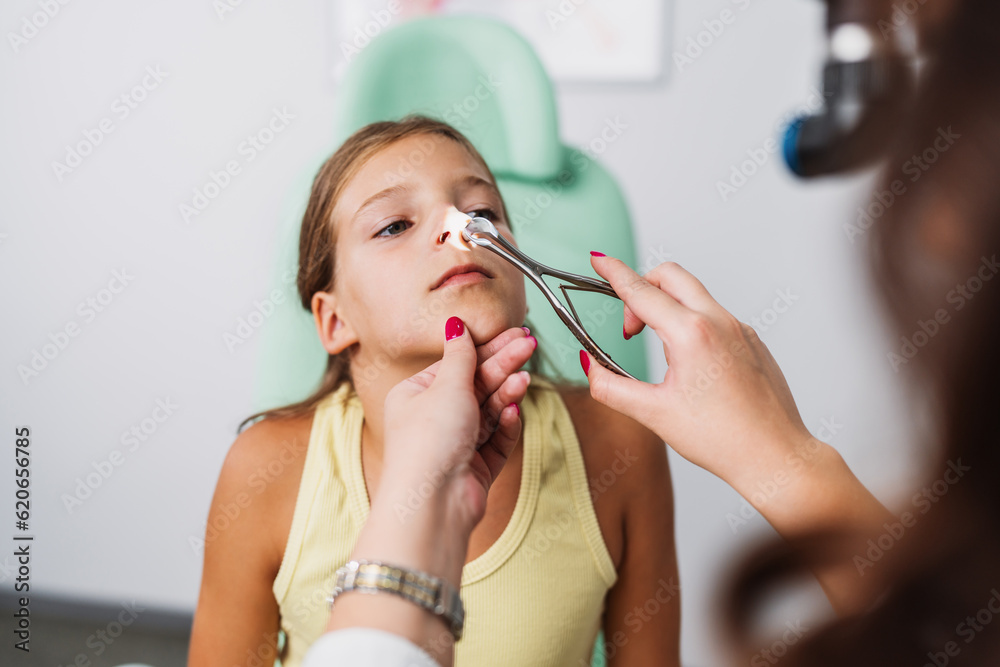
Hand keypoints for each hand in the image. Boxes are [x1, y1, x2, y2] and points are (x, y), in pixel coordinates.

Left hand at [382, 319, 534, 529]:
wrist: (433, 502)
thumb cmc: (428, 442)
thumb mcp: (446, 386)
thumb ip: (460, 355)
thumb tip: (455, 323)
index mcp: (416, 395)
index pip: (458, 364)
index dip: (488, 348)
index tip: (516, 333)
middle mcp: (434, 418)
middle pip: (477, 385)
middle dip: (504, 366)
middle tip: (529, 346)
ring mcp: (456, 444)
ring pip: (490, 411)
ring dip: (506, 394)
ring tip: (522, 381)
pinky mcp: (475, 467)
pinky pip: (497, 439)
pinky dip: (506, 425)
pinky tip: (513, 413)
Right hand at [580, 257, 812, 492]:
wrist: (777, 456)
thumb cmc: (723, 439)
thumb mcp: (654, 414)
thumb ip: (611, 386)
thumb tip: (589, 366)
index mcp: (691, 334)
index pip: (641, 292)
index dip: (614, 273)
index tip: (599, 260)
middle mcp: (719, 322)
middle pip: (670, 276)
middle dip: (642, 288)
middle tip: (631, 328)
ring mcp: (740, 329)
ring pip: (694, 296)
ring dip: (668, 310)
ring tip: (664, 358)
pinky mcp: (752, 341)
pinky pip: (715, 317)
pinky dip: (693, 326)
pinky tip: (694, 368)